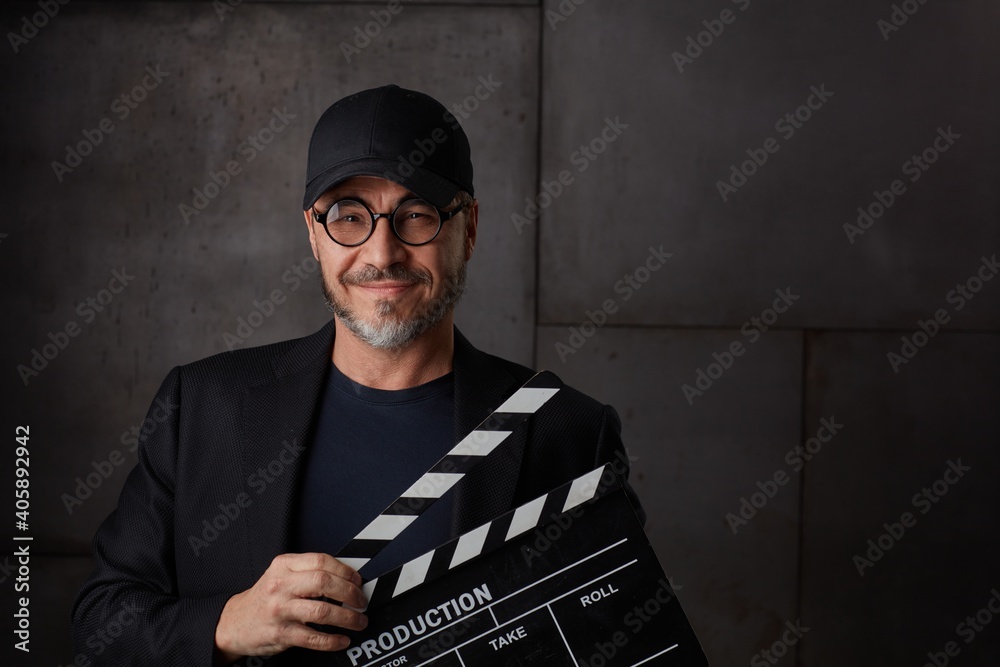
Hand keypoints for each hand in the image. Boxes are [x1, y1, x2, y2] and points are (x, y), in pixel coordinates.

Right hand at [213, 552, 367, 662]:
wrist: (233, 623)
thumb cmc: (264, 598)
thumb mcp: (280, 575)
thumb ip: (307, 571)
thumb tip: (345, 577)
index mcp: (284, 566)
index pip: (321, 561)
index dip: (345, 571)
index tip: (357, 580)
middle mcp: (281, 586)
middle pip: (324, 582)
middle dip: (350, 592)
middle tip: (361, 601)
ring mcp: (280, 610)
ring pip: (322, 611)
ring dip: (347, 618)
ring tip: (358, 621)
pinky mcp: (281, 633)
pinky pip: (313, 637)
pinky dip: (332, 640)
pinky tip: (342, 639)